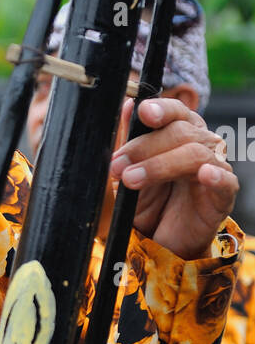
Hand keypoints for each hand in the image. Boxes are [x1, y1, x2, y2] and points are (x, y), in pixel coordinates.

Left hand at [110, 97, 237, 259]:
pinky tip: (203, 176)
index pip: (176, 111)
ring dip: (159, 166)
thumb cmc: (149, 199)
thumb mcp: (130, 169)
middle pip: (180, 132)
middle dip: (144, 147)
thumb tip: (127, 104)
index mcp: (181, 132)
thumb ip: (129, 139)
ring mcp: (215, 168)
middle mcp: (202, 144)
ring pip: (195, 154)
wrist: (160, 239)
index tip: (144, 113)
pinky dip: (215, 176)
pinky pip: (225, 180)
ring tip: (132, 180)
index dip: (162, 109)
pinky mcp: (223, 195)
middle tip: (117, 166)